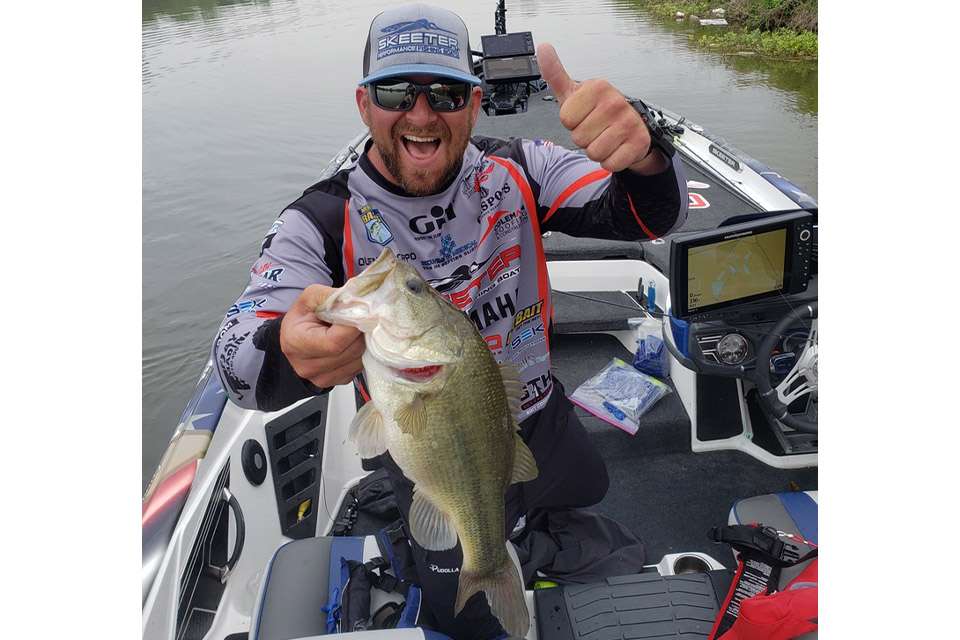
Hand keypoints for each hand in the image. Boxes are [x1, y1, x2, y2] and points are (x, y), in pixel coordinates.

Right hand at [280, 284, 364, 386]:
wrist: (295, 338)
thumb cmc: (302, 318)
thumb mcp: (309, 298)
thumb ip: (330, 297)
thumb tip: (356, 302)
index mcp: (296, 343)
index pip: (335, 340)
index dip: (354, 325)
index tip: (363, 311)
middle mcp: (307, 366)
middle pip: (351, 350)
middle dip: (362, 332)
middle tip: (363, 317)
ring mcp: (321, 378)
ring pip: (359, 360)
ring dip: (364, 342)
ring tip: (356, 329)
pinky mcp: (336, 382)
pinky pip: (359, 368)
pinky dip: (362, 353)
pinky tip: (353, 342)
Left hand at [538, 43, 665, 173]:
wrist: (630, 127)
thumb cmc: (596, 111)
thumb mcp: (573, 94)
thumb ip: (555, 73)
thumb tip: (543, 48)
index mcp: (597, 87)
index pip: (566, 119)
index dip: (572, 122)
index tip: (584, 115)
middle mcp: (615, 102)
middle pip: (579, 138)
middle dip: (584, 138)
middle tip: (596, 128)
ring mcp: (629, 122)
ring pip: (593, 152)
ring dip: (596, 150)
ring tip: (606, 137)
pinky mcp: (639, 142)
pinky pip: (609, 163)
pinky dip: (610, 161)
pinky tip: (617, 148)